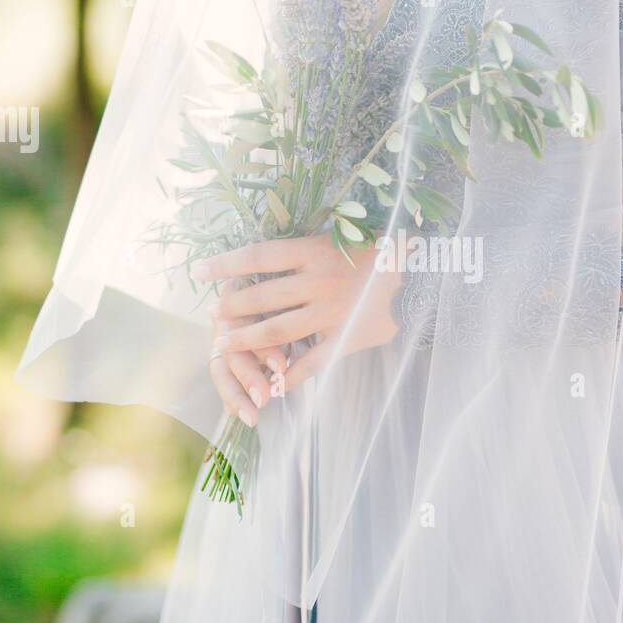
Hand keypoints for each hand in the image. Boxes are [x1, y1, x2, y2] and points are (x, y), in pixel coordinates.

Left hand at [196, 235, 400, 402]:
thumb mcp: (340, 237)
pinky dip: (288, 376)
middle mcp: (317, 282)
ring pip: (276, 331)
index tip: (199, 270)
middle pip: (260, 297)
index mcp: (314, 251)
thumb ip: (305, 249)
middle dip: (231, 307)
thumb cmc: (379, 249)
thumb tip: (262, 254)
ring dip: (246, 340)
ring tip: (223, 344)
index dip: (224, 264)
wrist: (423, 274)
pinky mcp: (345, 337)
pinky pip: (311, 361)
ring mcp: (330, 313)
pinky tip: (269, 385)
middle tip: (213, 314)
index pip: (257, 257)